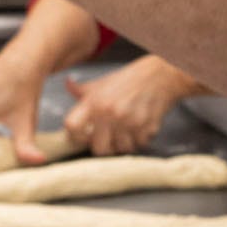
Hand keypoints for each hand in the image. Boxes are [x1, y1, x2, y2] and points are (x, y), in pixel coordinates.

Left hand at [63, 57, 201, 156]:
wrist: (159, 76)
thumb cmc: (128, 80)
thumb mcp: (102, 83)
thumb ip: (82, 90)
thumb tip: (67, 85)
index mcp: (94, 101)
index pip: (72, 127)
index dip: (75, 136)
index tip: (82, 135)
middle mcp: (109, 112)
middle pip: (98, 149)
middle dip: (103, 145)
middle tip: (108, 136)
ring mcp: (128, 122)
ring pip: (120, 149)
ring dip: (123, 143)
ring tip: (125, 130)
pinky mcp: (146, 128)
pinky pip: (138, 145)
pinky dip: (139, 140)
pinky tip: (139, 127)